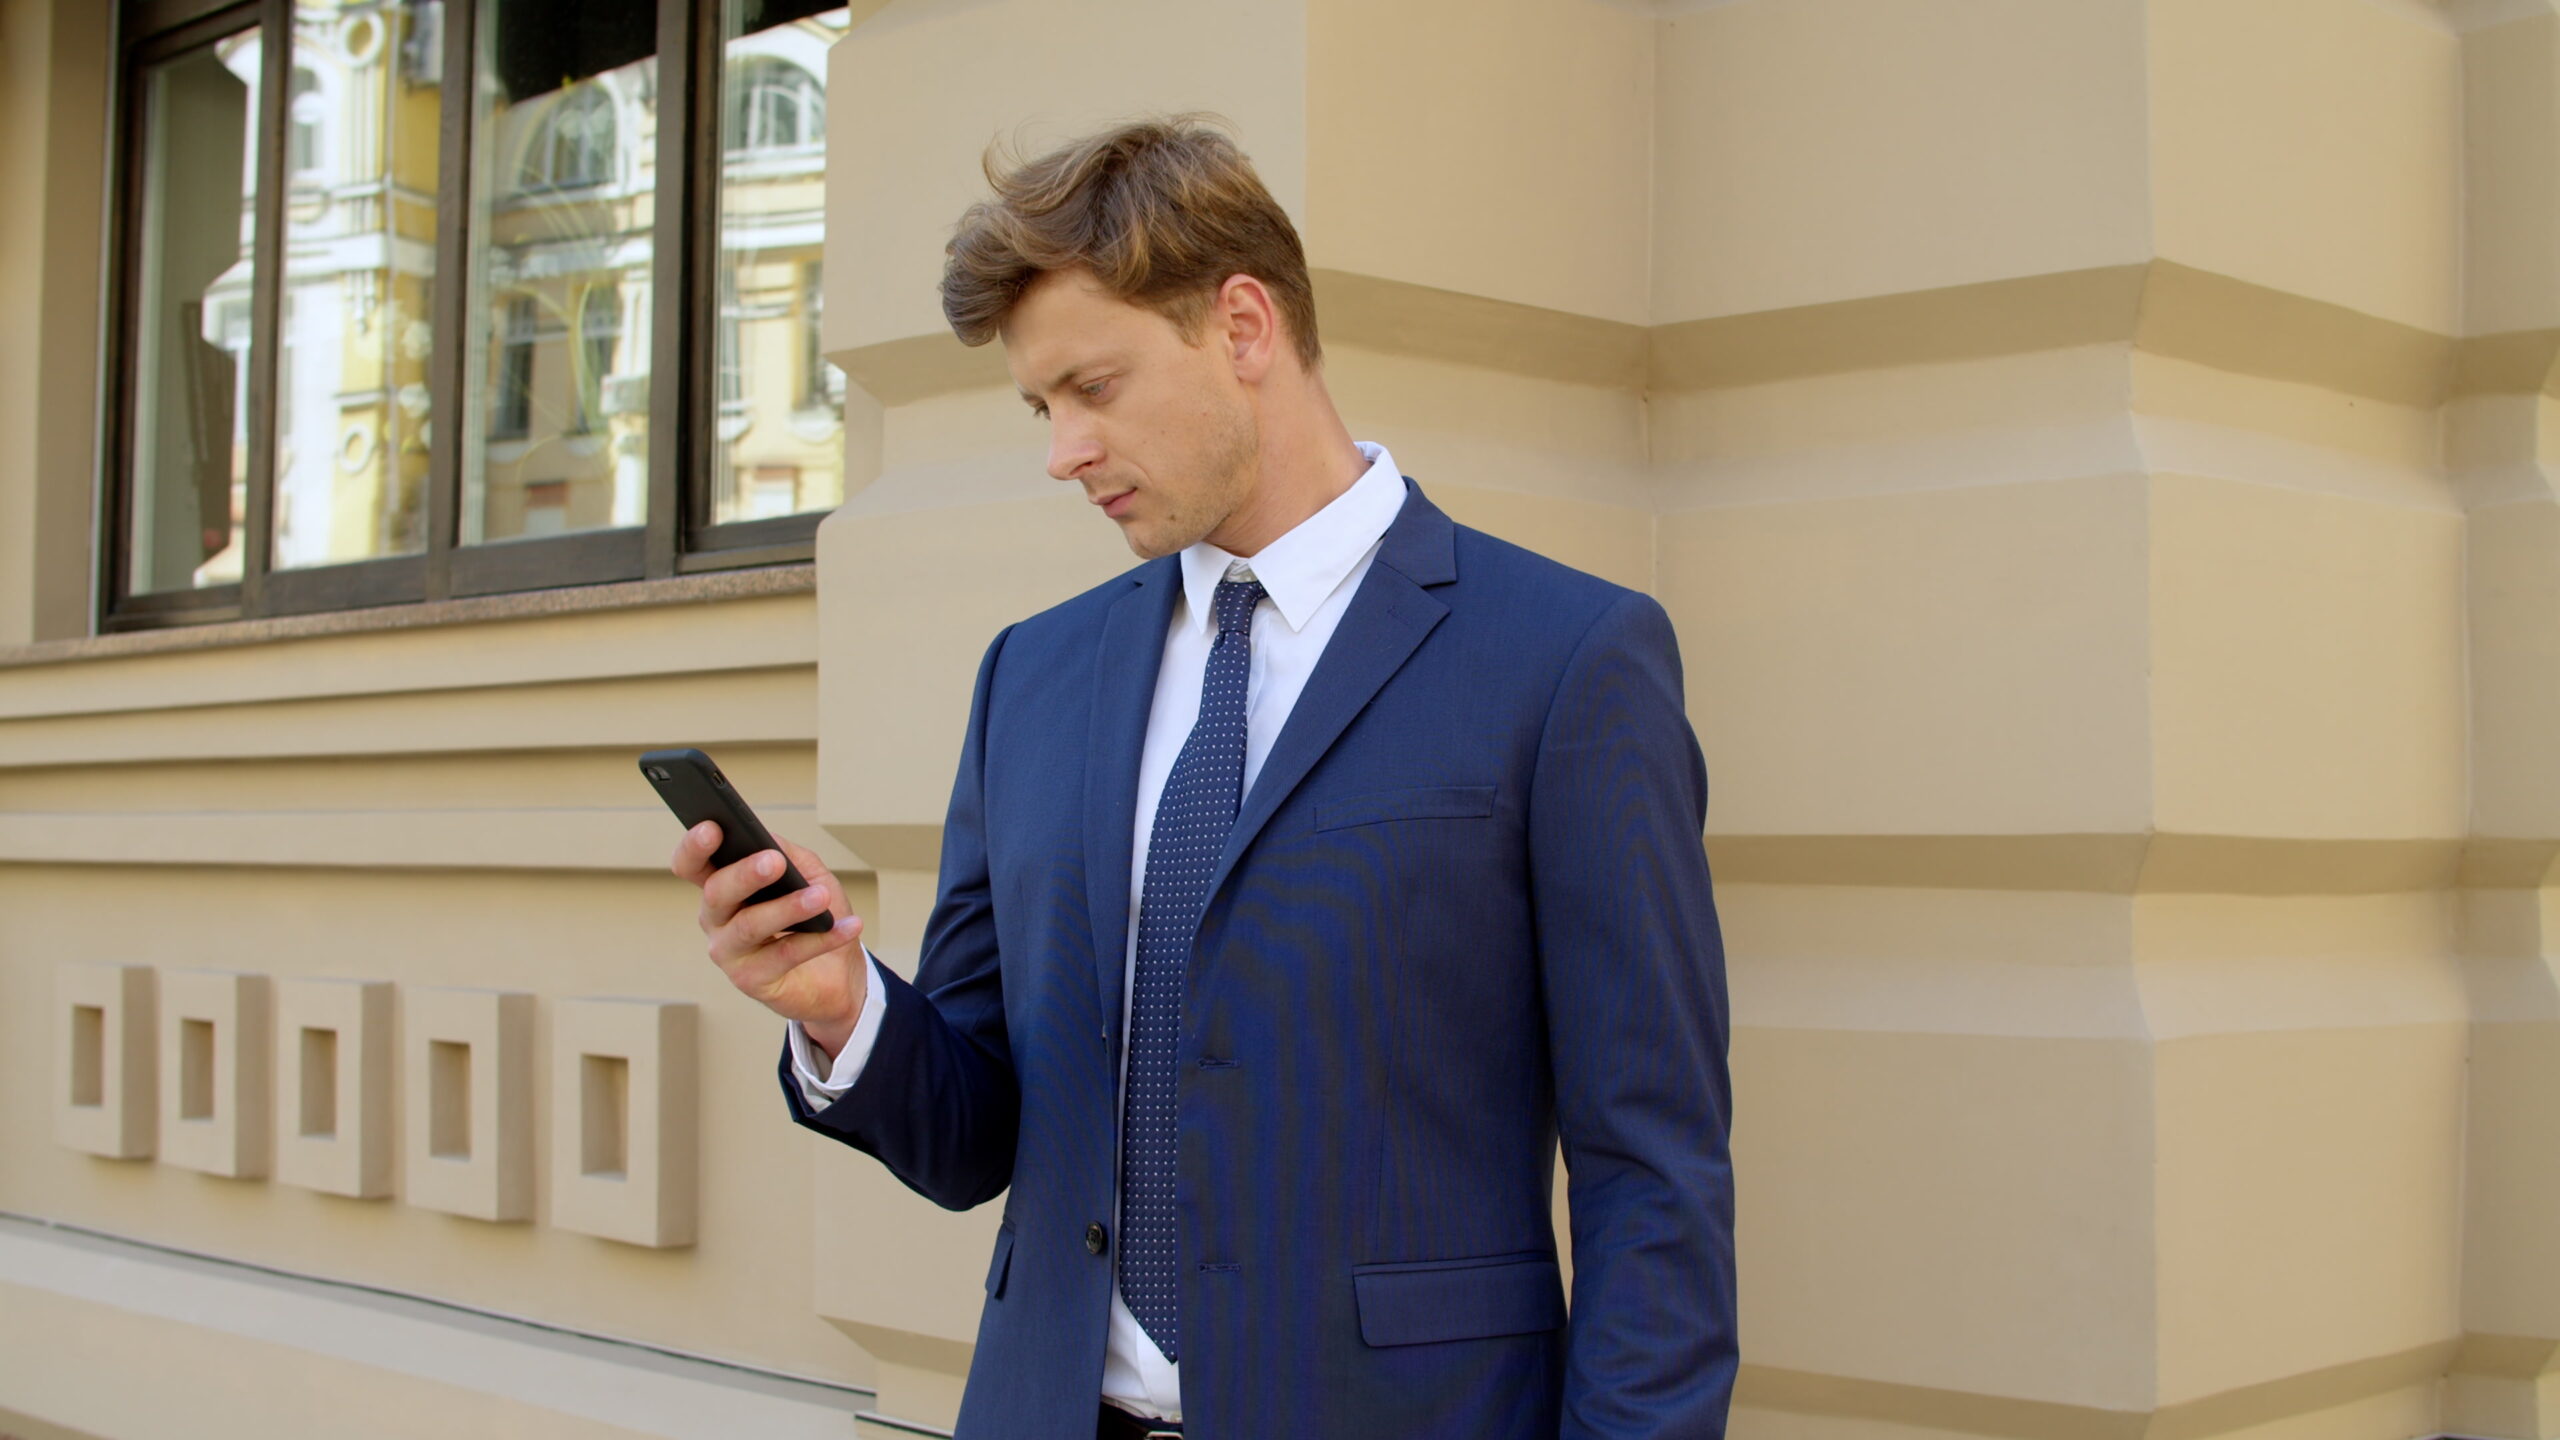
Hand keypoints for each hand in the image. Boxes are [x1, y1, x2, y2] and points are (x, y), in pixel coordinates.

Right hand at [672, 822, 867, 1058]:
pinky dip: (821, 939)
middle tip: (774, 862)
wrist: (837, 972)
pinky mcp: (751, 980)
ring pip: (749, 926)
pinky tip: (848, 926)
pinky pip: (785, 955)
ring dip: (788, 908)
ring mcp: (729, 952)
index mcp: (722, 887)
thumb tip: (769, 839)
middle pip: (716, 892)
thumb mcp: (808, 876)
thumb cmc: (814, 917)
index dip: (694, 847)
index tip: (712, 827)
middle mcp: (716, 919)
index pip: (691, 864)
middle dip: (745, 874)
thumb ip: (788, 854)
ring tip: (820, 897)